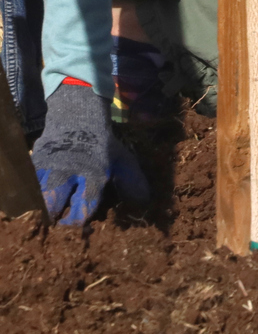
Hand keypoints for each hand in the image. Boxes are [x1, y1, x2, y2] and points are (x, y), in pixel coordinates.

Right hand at [33, 82, 150, 224]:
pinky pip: (30, 186)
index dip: (80, 221)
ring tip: (49, 214)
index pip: (84, 206)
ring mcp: (49, 169)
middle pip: (54, 205)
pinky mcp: (34, 165)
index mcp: (94, 174)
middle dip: (56, 218)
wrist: (78, 117)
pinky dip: (34, 195)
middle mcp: (69, 173)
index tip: (80, 224)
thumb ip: (132, 182)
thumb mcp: (122, 160)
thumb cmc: (102, 145)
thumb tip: (143, 202)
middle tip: (60, 222)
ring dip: (44, 209)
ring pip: (39, 198)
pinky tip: (40, 199)